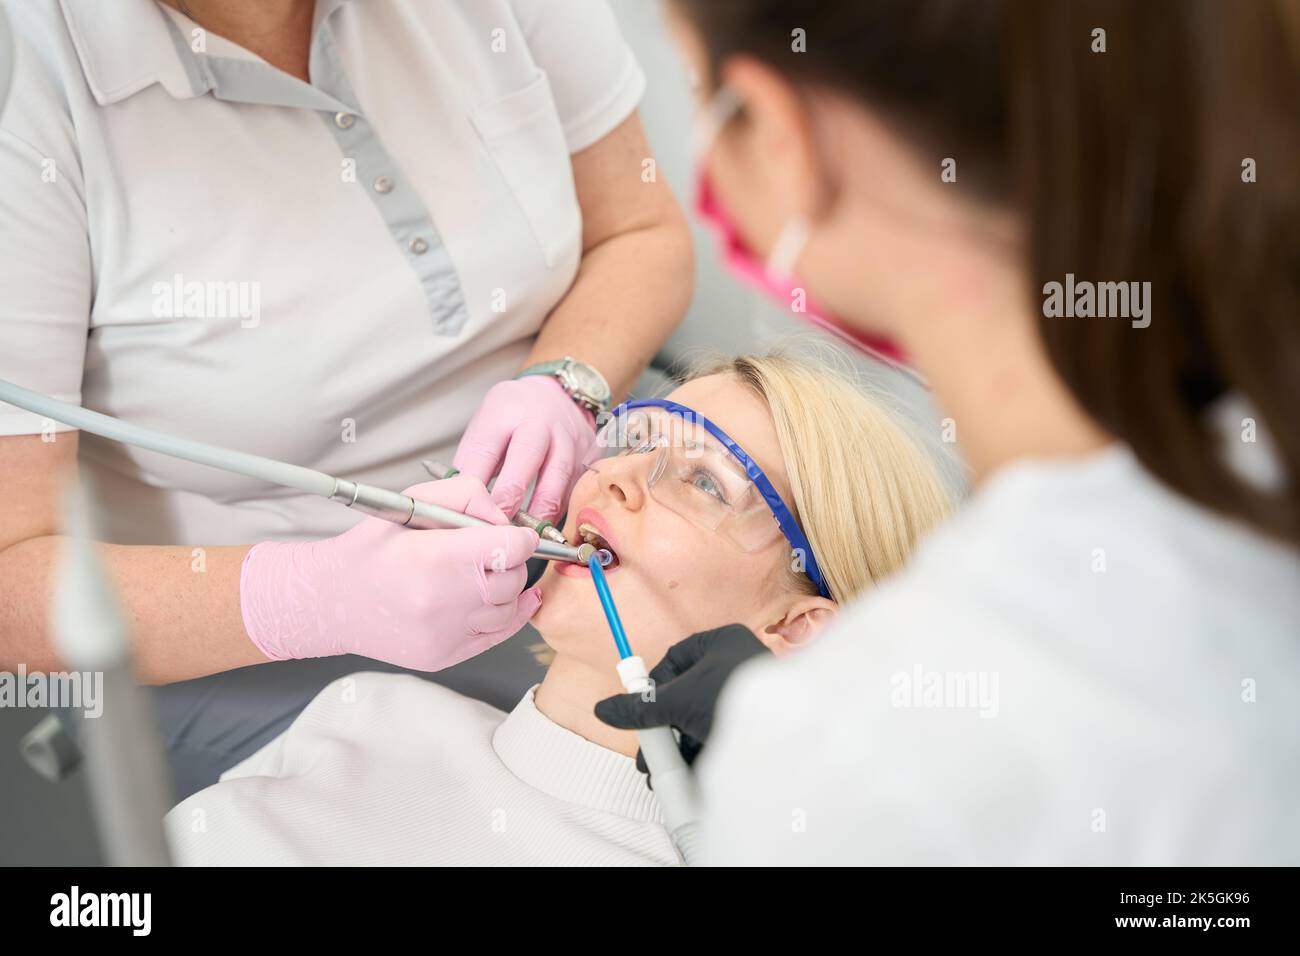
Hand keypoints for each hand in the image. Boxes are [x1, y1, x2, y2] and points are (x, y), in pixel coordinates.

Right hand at [240, 476, 541, 670]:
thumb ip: (468, 496)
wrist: (333, 601)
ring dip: (506, 590)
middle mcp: (445, 600)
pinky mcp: (446, 656)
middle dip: (511, 562)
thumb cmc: (374, 548)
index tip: (516, 535)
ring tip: (483, 577)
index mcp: (438, 557)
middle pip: (514, 579)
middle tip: (492, 554)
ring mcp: (446, 633)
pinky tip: (500, 600)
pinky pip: (498, 636)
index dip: (520, 538)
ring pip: (510, 609)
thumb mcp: (415, 502)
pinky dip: (505, 616)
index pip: (512, 548)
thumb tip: (506, 519)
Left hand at [453, 376, 598, 520]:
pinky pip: (579, 484)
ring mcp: (570, 435)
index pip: (488, 446)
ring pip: (560, 472)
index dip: (479, 479)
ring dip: (543, 506)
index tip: (474, 508)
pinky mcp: (590, 453)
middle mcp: (541, 420)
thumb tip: (461, 502)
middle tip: (502, 522)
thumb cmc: (514, 417)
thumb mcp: (485, 426)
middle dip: (514, 491)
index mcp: (506, 410)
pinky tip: (550, 524)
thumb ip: (473, 461)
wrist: (557, 396)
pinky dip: (563, 507)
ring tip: (528, 533)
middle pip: (528, 453)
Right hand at [594, 624, 766, 778]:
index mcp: (723, 642)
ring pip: (698, 721)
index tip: (637, 710)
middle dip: (662, 727)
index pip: (676, 658)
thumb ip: (641, 708)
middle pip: (684, 695)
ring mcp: (746, 699)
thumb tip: (604, 710)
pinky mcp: (752, 729)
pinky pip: (717, 739)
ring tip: (659, 772)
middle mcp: (736, 667)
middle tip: (647, 750)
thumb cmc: (735, 700)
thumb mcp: (679, 701)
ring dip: (676, 748)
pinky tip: (682, 778)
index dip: (653, 685)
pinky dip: (697, 758)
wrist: (784, 738)